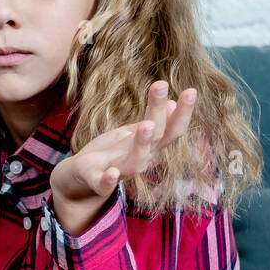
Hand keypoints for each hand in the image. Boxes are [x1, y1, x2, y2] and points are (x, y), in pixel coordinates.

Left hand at [48, 80, 195, 234]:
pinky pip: (104, 185)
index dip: (183, 112)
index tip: (191, 91)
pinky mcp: (95, 181)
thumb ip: (151, 122)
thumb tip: (173, 102)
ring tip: (147, 125)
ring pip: (136, 161)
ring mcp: (119, 171)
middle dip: (160, 113)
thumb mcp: (131, 133)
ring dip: (142, 144)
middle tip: (161, 85)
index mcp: (149, 147)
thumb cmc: (109, 153)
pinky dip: (108, 180)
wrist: (78, 178)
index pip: (171, 129)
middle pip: (156, 138)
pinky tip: (112, 173)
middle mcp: (140, 159)